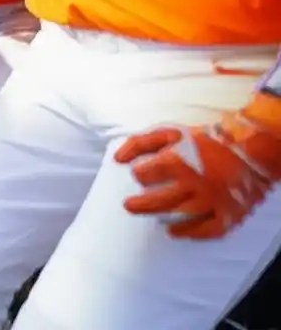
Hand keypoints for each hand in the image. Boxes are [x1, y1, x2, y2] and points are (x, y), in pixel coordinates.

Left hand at [115, 100, 280, 239]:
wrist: (249, 150)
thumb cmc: (205, 141)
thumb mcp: (170, 134)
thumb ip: (140, 144)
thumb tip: (117, 159)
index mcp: (180, 161)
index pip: (146, 175)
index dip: (140, 175)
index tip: (139, 175)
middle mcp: (195, 184)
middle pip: (159, 201)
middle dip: (140, 205)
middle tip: (129, 205)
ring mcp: (212, 202)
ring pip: (181, 217)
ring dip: (163, 219)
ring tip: (154, 218)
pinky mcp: (228, 214)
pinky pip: (207, 230)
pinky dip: (190, 233)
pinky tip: (176, 232)